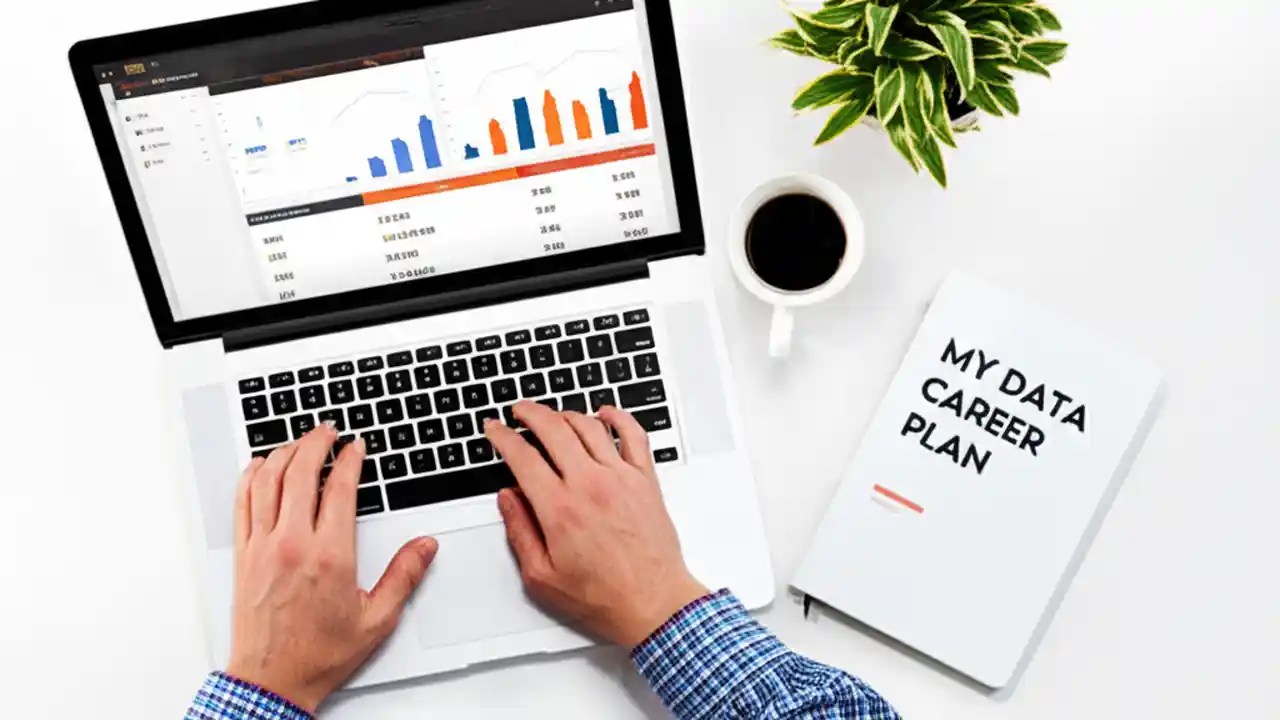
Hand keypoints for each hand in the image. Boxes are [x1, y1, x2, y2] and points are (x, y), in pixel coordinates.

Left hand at [227, 425, 437, 711]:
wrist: (273, 680)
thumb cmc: (318, 653)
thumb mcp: (376, 619)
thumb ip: (404, 576)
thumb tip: (424, 546)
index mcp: (329, 556)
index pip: (339, 489)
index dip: (349, 460)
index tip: (356, 448)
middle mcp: (292, 544)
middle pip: (300, 472)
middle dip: (316, 443)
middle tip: (328, 432)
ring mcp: (262, 547)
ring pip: (267, 481)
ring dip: (284, 452)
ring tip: (299, 442)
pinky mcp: (243, 555)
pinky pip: (242, 503)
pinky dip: (250, 477)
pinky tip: (259, 467)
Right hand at [485, 402, 708, 647]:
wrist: (654, 605)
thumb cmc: (603, 597)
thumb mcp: (542, 577)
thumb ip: (520, 532)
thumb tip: (508, 499)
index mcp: (559, 509)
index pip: (523, 456)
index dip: (503, 437)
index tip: (495, 430)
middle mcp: (590, 485)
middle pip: (554, 429)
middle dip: (530, 413)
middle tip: (519, 411)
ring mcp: (621, 478)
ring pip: (590, 426)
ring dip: (566, 414)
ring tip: (553, 416)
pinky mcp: (646, 481)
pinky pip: (634, 435)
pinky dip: (618, 417)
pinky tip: (605, 413)